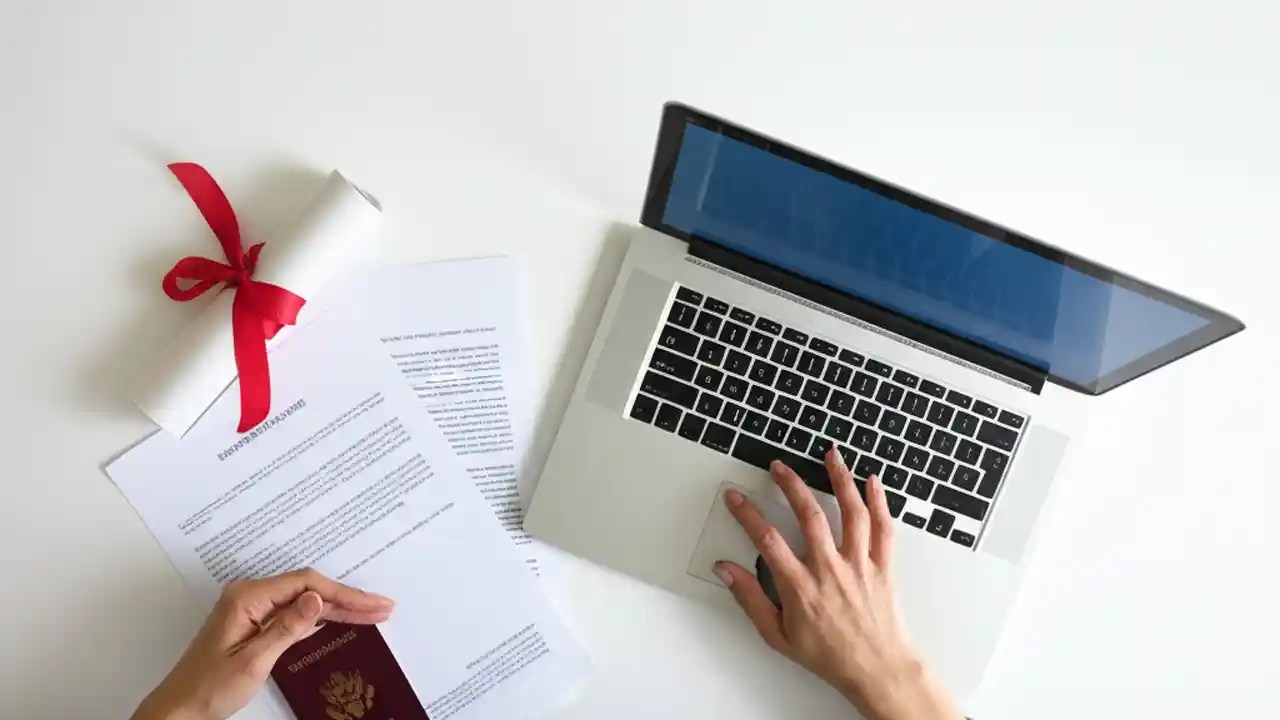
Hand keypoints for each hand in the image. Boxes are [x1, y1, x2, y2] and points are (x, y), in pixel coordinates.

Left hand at [132, 569, 394, 719]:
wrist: (180, 708)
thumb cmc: (209, 687)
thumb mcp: (253, 660)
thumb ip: (286, 627)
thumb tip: (316, 598)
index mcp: (248, 598)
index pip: (306, 585)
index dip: (343, 593)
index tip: (372, 604)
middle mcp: (250, 596)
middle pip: (309, 589)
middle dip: (348, 598)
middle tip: (382, 608)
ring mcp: (252, 609)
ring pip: (304, 601)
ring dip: (337, 607)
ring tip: (371, 614)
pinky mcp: (253, 624)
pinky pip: (293, 614)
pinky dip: (319, 618)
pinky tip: (339, 620)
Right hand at [714, 449, 960, 719]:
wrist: (877, 670)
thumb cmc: (829, 656)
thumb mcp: (778, 635)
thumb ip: (751, 599)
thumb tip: (727, 571)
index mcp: (801, 587)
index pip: (767, 539)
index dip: (747, 513)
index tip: (735, 497)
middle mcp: (830, 569)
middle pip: (809, 515)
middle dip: (791, 484)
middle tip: (778, 466)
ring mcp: (859, 565)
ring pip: (851, 513)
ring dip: (840, 480)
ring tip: (831, 456)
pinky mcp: (882, 566)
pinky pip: (883, 528)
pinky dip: (879, 502)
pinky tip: (872, 482)